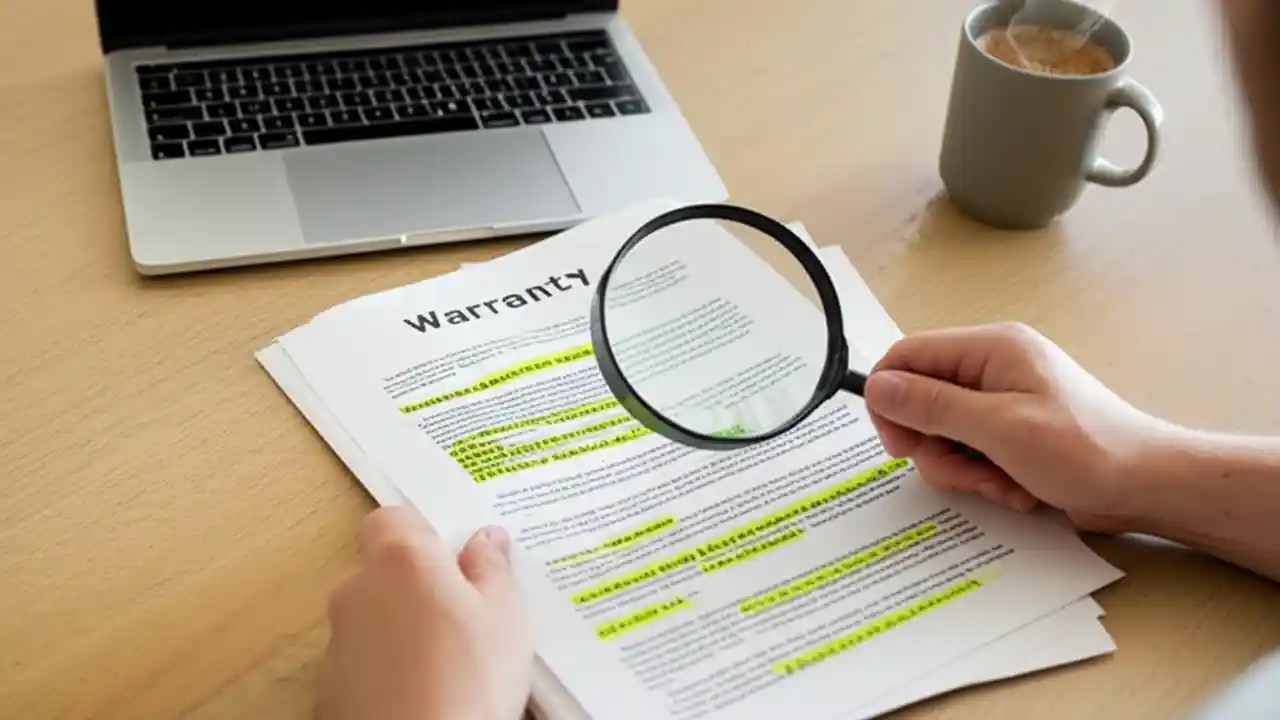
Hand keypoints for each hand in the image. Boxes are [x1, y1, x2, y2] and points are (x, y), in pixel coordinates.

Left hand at [319, 507, 532, 719]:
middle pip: (384, 570)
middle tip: (466, 617)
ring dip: (403, 630)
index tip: (458, 561)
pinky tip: (423, 693)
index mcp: (400, 560)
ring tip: (449, 666)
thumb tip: (485, 539)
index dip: (425, 534)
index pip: (393, 517)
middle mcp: (357, 591)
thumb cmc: (470, 679)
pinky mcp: (328, 689)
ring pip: (374, 618)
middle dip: (419, 586)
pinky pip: (363, 662)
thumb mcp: (505, 616)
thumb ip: (492, 567)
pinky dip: (387, 670)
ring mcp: (337, 642)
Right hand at [863, 322, 1170, 531]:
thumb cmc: (1085, 450)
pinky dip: (984, 476)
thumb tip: (877, 386)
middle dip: (934, 446)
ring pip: (942, 434)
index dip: (890, 399)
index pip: (908, 356)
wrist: (1147, 486)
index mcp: (990, 348)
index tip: (900, 444)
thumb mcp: (999, 428)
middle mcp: (992, 367)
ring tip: (1001, 483)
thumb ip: (932, 405)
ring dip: (962, 468)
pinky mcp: (1010, 432)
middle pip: (920, 401)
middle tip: (962, 470)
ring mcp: (1002, 400)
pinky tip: (1017, 488)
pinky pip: (969, 452)